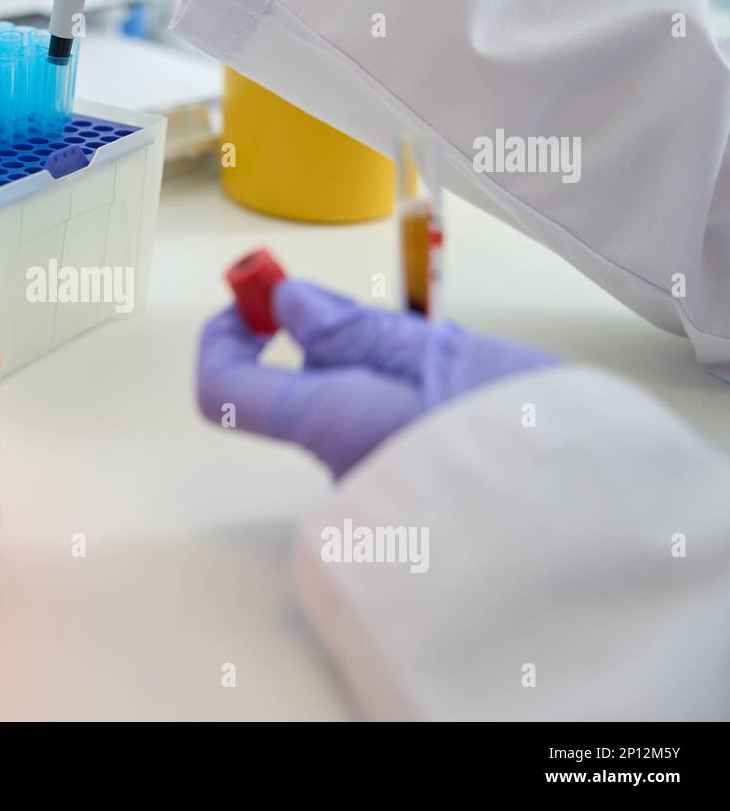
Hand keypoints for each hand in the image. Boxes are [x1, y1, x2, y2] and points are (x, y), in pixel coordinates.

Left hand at [197, 279, 557, 477]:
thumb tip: (287, 303)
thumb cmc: (522, 427)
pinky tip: (457, 396)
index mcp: (328, 422)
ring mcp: (367, 490)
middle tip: (380, 314)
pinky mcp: (405, 500)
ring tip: (448, 363)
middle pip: (290, 393)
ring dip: (371, 372)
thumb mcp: (438, 353)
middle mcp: (333, 464)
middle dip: (321, 344)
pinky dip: (397, 403)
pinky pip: (377, 437)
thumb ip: (355, 328)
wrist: (596, 518)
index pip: (223, 391)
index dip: (223, 338)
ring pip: (340, 411)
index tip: (259, 301)